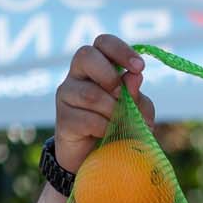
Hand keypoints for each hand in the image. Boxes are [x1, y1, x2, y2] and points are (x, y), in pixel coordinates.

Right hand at [55, 34, 153, 174]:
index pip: (103, 43)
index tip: (139, 67)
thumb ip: (138, 97)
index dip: (120, 50)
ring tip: (119, 124)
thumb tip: (135, 77)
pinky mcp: (63, 119)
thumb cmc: (120, 128)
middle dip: (109, 75)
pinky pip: (87, 119)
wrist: (97, 159)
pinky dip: (105, 129)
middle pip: (86, 55)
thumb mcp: (137, 113)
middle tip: (121, 95)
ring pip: (91, 94)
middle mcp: (78, 75)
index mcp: (98, 66)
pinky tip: (107, 135)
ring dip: (113, 111)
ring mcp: (67, 95)